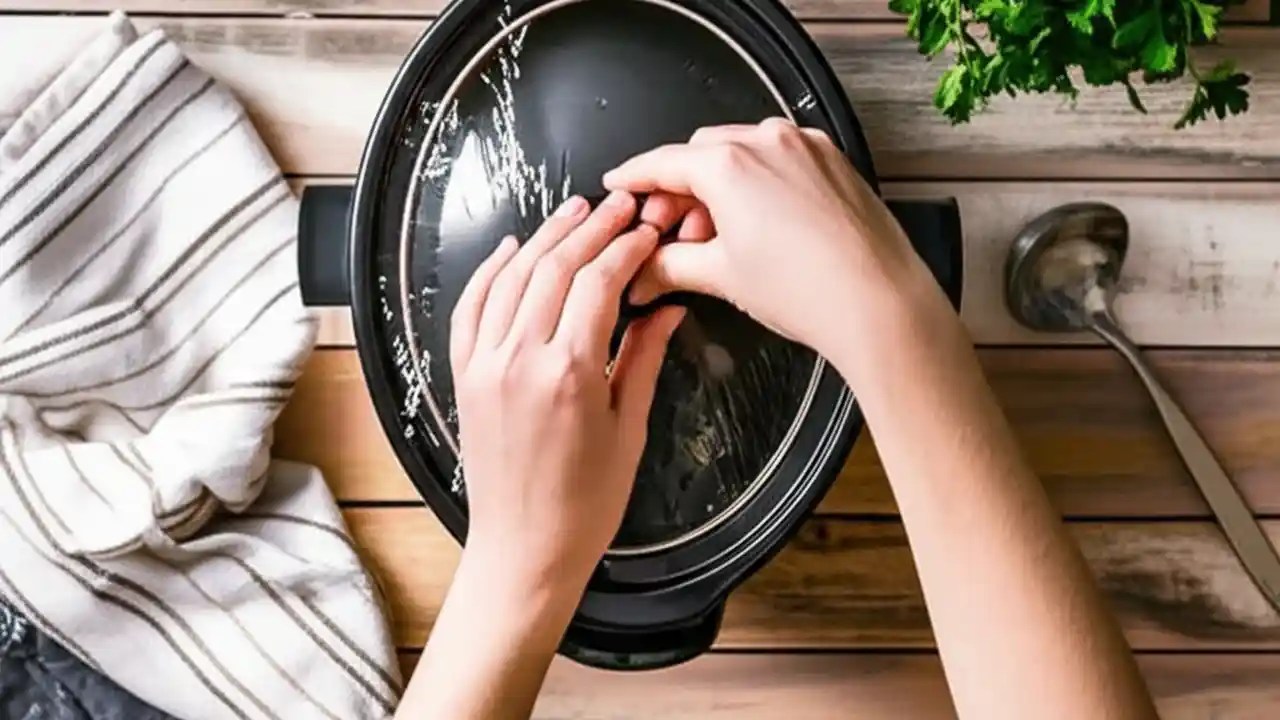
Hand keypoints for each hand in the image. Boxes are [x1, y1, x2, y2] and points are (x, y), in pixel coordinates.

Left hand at [450, 190, 684, 591]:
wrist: (524, 549)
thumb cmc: (582, 504)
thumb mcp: (628, 428)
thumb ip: (642, 358)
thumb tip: (665, 308)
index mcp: (568, 373)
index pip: (598, 282)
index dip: (625, 247)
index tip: (646, 232)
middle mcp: (519, 360)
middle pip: (554, 267)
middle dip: (590, 227)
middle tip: (617, 205)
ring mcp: (485, 366)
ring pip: (511, 276)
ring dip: (544, 237)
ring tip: (574, 211)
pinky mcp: (465, 376)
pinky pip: (471, 307)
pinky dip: (489, 271)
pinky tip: (510, 249)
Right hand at [603, 118, 934, 361]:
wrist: (879, 304)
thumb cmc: (809, 290)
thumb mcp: (722, 277)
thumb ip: (671, 265)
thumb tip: (646, 270)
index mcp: (729, 164)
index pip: (662, 162)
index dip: (633, 176)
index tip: (619, 184)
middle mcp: (767, 142)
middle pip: (701, 154)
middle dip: (679, 189)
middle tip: (667, 233)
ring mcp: (805, 148)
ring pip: (742, 153)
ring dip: (719, 186)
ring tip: (714, 238)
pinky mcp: (833, 162)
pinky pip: (779, 160)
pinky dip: (757, 183)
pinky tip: (755, 225)